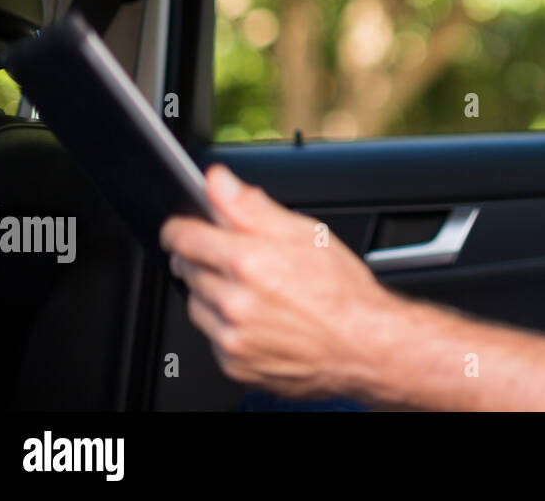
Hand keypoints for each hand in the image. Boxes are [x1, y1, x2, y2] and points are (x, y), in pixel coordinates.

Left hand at [159, 163, 395, 401]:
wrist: (364, 346)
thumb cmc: (342, 291)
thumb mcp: (305, 233)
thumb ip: (251, 206)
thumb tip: (217, 181)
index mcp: (248, 262)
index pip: (184, 237)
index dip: (180, 227)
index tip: (182, 227)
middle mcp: (234, 302)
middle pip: (187, 269)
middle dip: (206, 259)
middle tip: (240, 260)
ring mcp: (232, 337)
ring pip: (197, 305)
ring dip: (213, 294)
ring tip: (253, 291)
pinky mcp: (234, 364)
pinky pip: (212, 338)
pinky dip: (226, 326)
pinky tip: (258, 319)